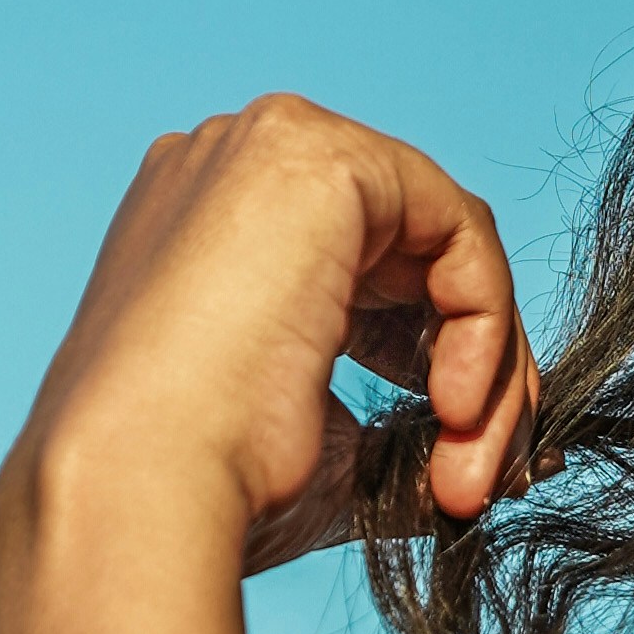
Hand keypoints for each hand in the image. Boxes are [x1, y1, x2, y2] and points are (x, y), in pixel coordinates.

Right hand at [5, 93, 544, 578]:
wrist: (139, 484)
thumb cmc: (205, 480)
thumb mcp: (319, 446)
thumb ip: (397, 426)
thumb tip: (494, 462)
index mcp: (212, 228)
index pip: (362, 267)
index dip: (425, 359)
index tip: (454, 459)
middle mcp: (234, 169)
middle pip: (413, 249)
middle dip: (474, 364)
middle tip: (484, 472)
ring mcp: (270, 149)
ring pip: (445, 242)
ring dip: (486, 364)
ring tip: (468, 469)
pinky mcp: (321, 157)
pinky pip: (457, 230)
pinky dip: (482, 323)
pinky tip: (455, 406)